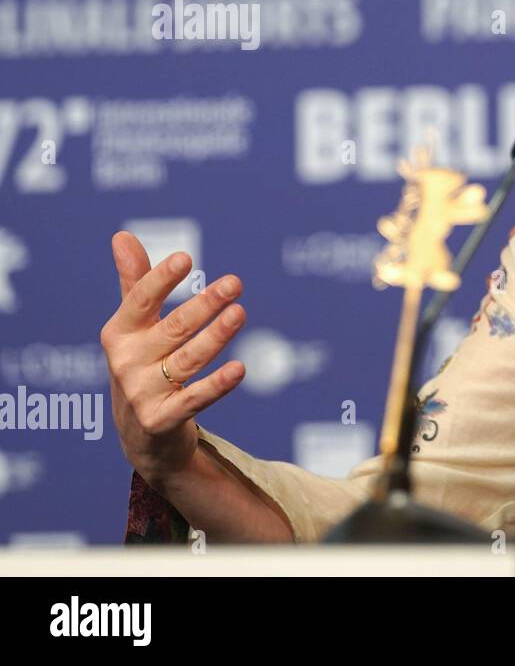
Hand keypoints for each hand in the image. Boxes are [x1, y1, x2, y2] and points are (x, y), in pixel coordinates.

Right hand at [100, 232, 247, 485]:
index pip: (140, 301)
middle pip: (173, 328)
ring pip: (189, 359)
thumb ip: (134, 283)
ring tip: (240, 313)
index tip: (185, 257)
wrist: (141, 433)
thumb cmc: (142, 364)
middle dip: (204, 304)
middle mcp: (127, 362)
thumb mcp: (134, 326)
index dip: (161, 280)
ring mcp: (142, 393)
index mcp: (119, 333)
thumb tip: (121, 235)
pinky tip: (241, 369)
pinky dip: (217, 385)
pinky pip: (195, 399)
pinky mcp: (161, 420)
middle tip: (234, 283)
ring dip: (216, 336)